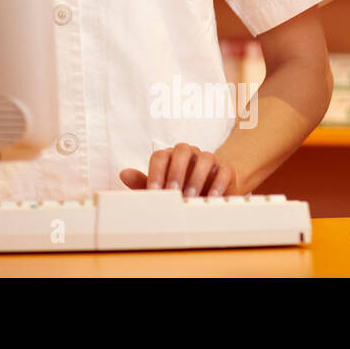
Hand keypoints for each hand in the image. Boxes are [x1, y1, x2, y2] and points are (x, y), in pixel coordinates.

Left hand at [119, 143, 237, 196]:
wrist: (210, 190)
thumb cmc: (180, 188)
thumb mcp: (162, 188)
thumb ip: (143, 181)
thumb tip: (123, 174)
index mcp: (170, 155)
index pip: (160, 156)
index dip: (155, 172)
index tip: (154, 191)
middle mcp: (189, 153)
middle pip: (182, 150)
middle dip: (176, 172)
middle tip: (173, 193)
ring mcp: (209, 159)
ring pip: (205, 158)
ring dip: (196, 178)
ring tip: (191, 197)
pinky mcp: (226, 169)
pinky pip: (223, 170)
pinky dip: (217, 184)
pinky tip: (210, 197)